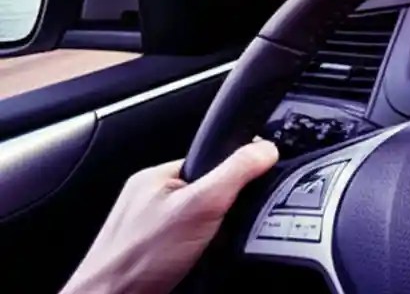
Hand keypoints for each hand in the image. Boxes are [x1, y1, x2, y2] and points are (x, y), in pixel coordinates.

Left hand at [61, 140, 278, 293]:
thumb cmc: (138, 258)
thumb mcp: (200, 205)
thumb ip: (234, 173)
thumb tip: (265, 148)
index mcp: (155, 178)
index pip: (208, 161)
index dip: (232, 175)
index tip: (246, 191)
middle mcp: (150, 201)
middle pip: (208, 195)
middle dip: (223, 213)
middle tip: (221, 229)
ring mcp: (151, 231)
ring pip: (201, 226)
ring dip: (214, 239)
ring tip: (208, 252)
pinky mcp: (156, 258)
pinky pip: (192, 249)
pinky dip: (202, 258)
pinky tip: (199, 266)